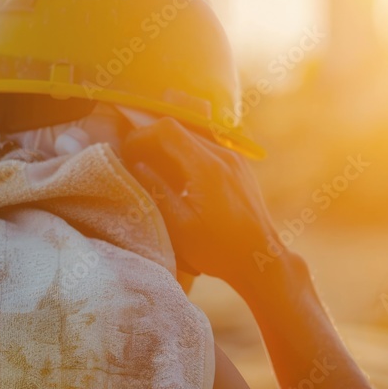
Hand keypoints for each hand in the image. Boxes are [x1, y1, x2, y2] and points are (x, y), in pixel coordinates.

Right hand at [122, 118, 285, 291]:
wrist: (260, 259)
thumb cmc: (218, 250)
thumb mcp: (179, 227)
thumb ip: (156, 192)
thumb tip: (136, 166)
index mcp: (207, 168)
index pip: (166, 130)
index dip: (141, 137)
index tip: (127, 156)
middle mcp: (223, 155)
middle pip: (179, 129)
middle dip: (152, 142)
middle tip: (136, 165)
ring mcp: (234, 158)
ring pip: (192, 137)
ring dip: (169, 149)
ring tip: (157, 174)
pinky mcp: (239, 165)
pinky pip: (206, 148)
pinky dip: (187, 155)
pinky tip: (181, 180)